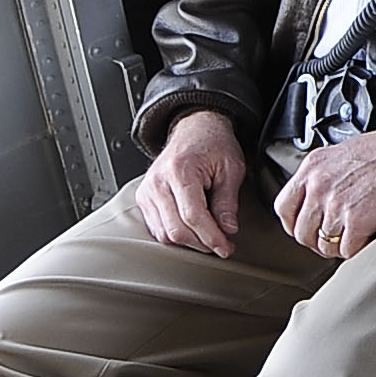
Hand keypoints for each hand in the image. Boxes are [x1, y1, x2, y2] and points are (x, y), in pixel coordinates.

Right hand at [136, 110, 250, 257]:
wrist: (194, 129)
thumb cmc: (213, 144)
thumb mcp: (231, 168)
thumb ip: (227, 201)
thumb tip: (227, 229)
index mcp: (179, 171)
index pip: (193, 216)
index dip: (211, 237)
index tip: (226, 247)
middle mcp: (158, 182)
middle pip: (176, 230)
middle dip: (202, 243)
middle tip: (222, 245)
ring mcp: (147, 191)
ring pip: (164, 234)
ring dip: (189, 243)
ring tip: (208, 237)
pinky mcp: (144, 198)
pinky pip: (156, 229)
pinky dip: (175, 236)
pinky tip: (192, 232)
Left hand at [275, 116, 375, 260]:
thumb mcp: (340, 154)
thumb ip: (322, 177)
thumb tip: (316, 200)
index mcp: (312, 168)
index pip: (283, 207)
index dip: (293, 224)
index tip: (304, 229)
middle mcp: (319, 186)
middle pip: (301, 232)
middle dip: (316, 240)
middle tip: (332, 239)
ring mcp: (336, 205)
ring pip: (323, 245)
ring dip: (337, 247)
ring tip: (350, 240)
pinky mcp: (357, 220)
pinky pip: (346, 250)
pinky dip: (356, 250)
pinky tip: (365, 239)